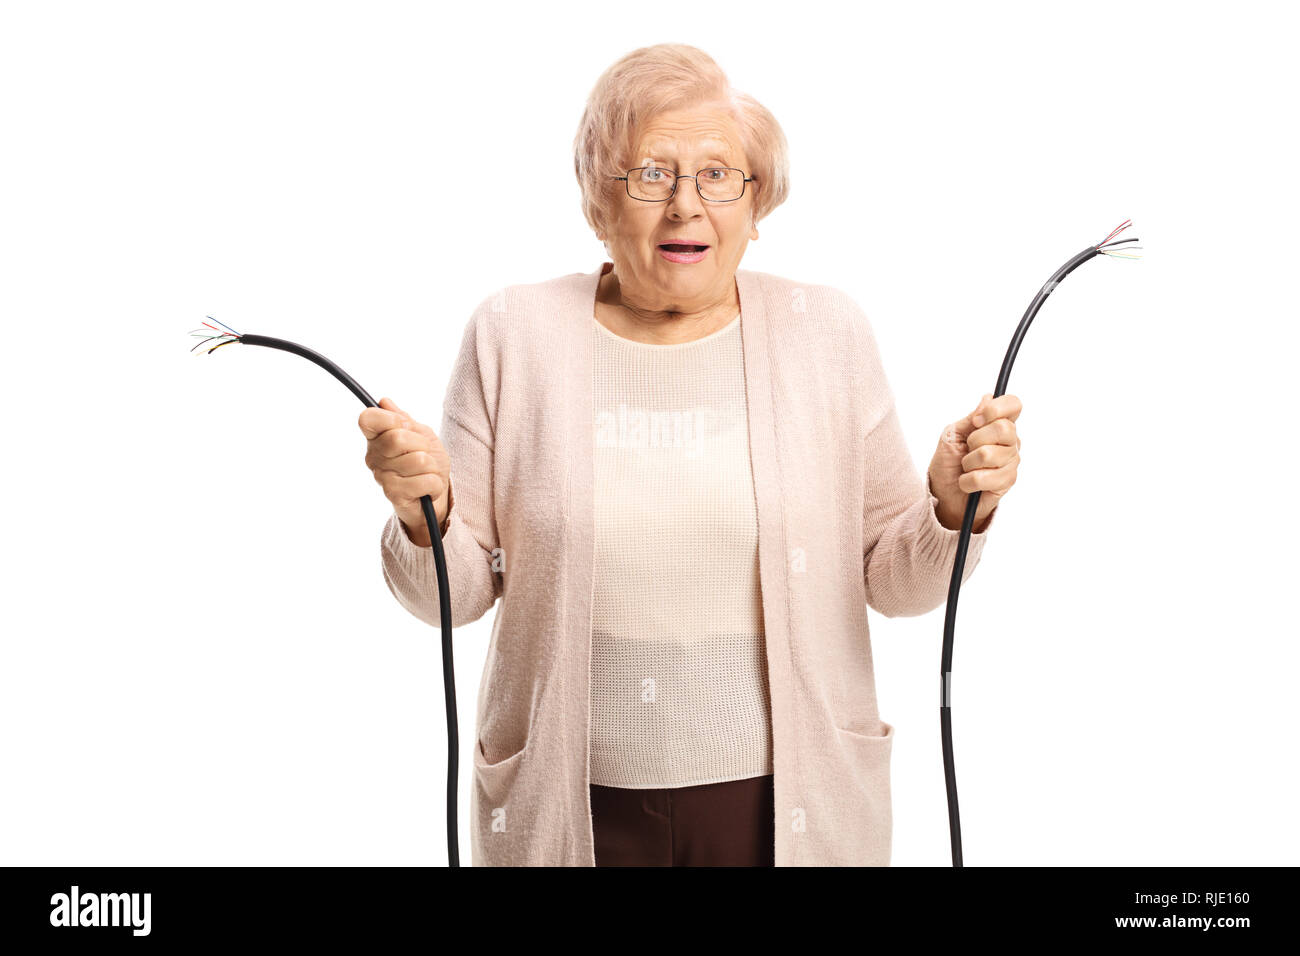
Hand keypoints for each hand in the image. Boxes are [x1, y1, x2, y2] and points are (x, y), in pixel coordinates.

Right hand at [358, 397, 450, 545]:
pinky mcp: (394, 494)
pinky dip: (435, 484)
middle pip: (398, 438)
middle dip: (423, 445)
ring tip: (426, 474)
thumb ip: (403, 419)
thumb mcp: (421, 435)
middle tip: (424, 455)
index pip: (367, 418)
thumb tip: (384, 401)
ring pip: (418, 460)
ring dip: (432, 467)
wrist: (435, 495)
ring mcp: (381, 476)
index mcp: (376, 438)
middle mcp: (373, 456)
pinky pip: (426, 480)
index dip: (391, 419)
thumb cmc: (427, 463)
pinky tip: (427, 488)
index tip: (406, 426)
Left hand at [927, 392, 1021, 532]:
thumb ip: (971, 418)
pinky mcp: (1007, 481)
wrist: (944, 494)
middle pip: (1003, 428)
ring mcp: (1011, 461)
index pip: (1013, 405)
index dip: (996, 409)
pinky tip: (969, 483)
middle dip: (975, 440)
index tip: (977, 421)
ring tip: (967, 468)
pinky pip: (984, 476)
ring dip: (968, 463)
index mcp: (998, 424)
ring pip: (989, 454)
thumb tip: (988, 398)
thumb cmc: (948, 463)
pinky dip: (968, 480)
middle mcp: (1010, 440)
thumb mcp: (953, 434)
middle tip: (968, 450)